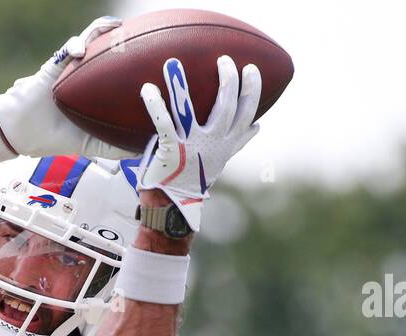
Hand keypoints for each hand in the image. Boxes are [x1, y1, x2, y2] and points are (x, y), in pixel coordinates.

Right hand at [0, 16, 139, 166]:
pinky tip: (81, 49)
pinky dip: (75, 45)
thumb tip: (143, 151)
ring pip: (88, 41)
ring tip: (116, 26)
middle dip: (122, 40)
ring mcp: (69, 68)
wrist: (20, 133)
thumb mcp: (90, 145)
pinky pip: (66, 49)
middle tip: (142, 36)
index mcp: (95, 92)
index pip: (117, 71)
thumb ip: (113, 148)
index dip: (133, 62)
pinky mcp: (53, 65)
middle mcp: (84, 76)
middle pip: (106, 51)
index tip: (153, 61)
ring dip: (101, 31)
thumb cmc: (51, 136)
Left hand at [136, 55, 261, 232]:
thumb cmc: (193, 179)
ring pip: (189, 111)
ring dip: (180, 86)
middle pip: (226, 107)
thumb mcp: (220, 160)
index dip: (252, 90)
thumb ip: (238, 141)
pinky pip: (162, 123)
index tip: (252, 69)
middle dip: (228, 81)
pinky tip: (147, 89)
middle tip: (223, 60)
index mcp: (225, 144)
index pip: (246, 113)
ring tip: (174, 63)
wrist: (172, 206)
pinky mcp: (171, 151)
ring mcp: (191, 147)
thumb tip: (257, 126)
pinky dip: (155, 105)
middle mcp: (212, 144)